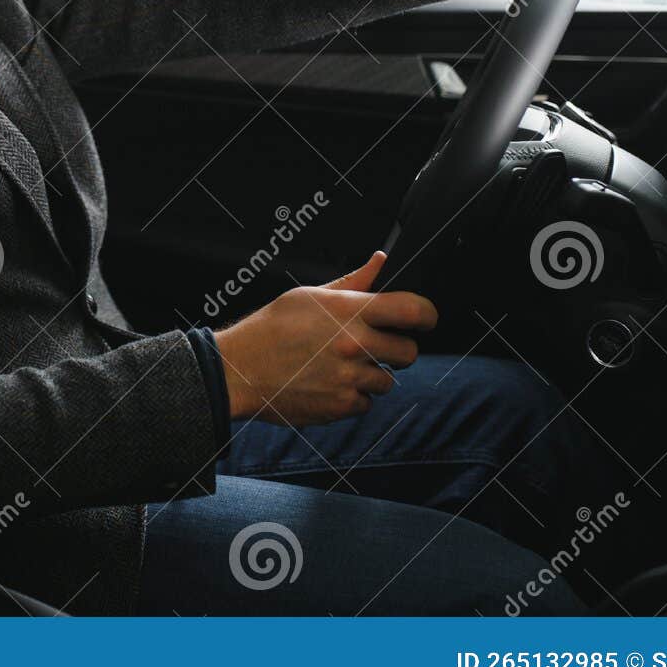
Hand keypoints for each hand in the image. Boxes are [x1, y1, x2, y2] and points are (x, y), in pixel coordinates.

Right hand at [212, 252, 435, 425]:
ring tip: (339, 366)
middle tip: (372, 346)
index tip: (423, 320)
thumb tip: (381, 261)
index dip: (427, 315)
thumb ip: (353, 282)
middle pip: (409, 352)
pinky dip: (352, 397)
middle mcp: (355, 344)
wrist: (240, 369)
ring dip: (371, 376)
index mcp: (350, 310)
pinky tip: (327, 384)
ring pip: (388, 381)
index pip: (414, 310)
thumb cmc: (273, 326)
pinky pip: (366, 403)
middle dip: (397, 350)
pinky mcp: (341, 405)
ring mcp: (350, 378)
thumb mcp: (310, 295)